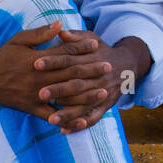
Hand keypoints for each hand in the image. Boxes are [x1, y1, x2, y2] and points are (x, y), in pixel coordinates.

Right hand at [0, 22, 108, 124]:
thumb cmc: (3, 55)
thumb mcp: (20, 39)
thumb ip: (41, 33)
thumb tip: (61, 23)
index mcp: (38, 59)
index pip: (65, 53)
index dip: (82, 47)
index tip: (97, 44)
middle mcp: (39, 77)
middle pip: (70, 74)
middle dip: (91, 70)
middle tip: (109, 67)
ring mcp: (36, 94)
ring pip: (65, 96)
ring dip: (86, 95)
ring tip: (103, 92)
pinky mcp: (32, 108)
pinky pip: (51, 115)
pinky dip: (65, 118)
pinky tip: (81, 119)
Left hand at [33, 30, 150, 133]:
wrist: (127, 65)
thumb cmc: (101, 51)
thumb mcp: (92, 38)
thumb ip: (76, 37)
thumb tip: (60, 31)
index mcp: (92, 58)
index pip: (70, 59)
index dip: (53, 61)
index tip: (35, 63)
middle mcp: (98, 77)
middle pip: (77, 84)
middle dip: (59, 89)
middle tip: (40, 94)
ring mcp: (103, 92)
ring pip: (84, 104)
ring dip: (68, 113)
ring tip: (51, 119)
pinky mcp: (106, 105)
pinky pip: (94, 117)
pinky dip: (80, 125)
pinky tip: (64, 130)